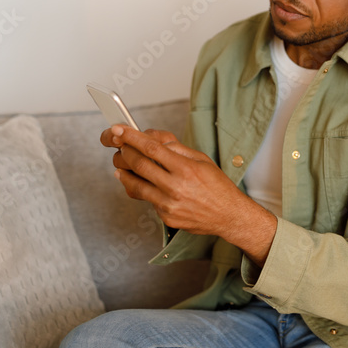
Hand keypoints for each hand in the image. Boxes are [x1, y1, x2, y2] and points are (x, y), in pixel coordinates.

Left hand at [100, 125, 276, 265]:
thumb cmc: (218, 186)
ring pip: (136, 186)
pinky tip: (143, 184)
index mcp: (186, 169)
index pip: (152, 148)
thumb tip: (157, 141)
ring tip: (120, 167)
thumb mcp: (202, 160)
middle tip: (120, 146)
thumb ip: (178, 150)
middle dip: (125, 152)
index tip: (119, 129)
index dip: (132, 137)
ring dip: (124, 173)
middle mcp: (175, 187)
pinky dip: (142, 190)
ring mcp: (169, 204)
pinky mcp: (166, 217)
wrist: (228, 215)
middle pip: (139, 165)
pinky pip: (148, 200)